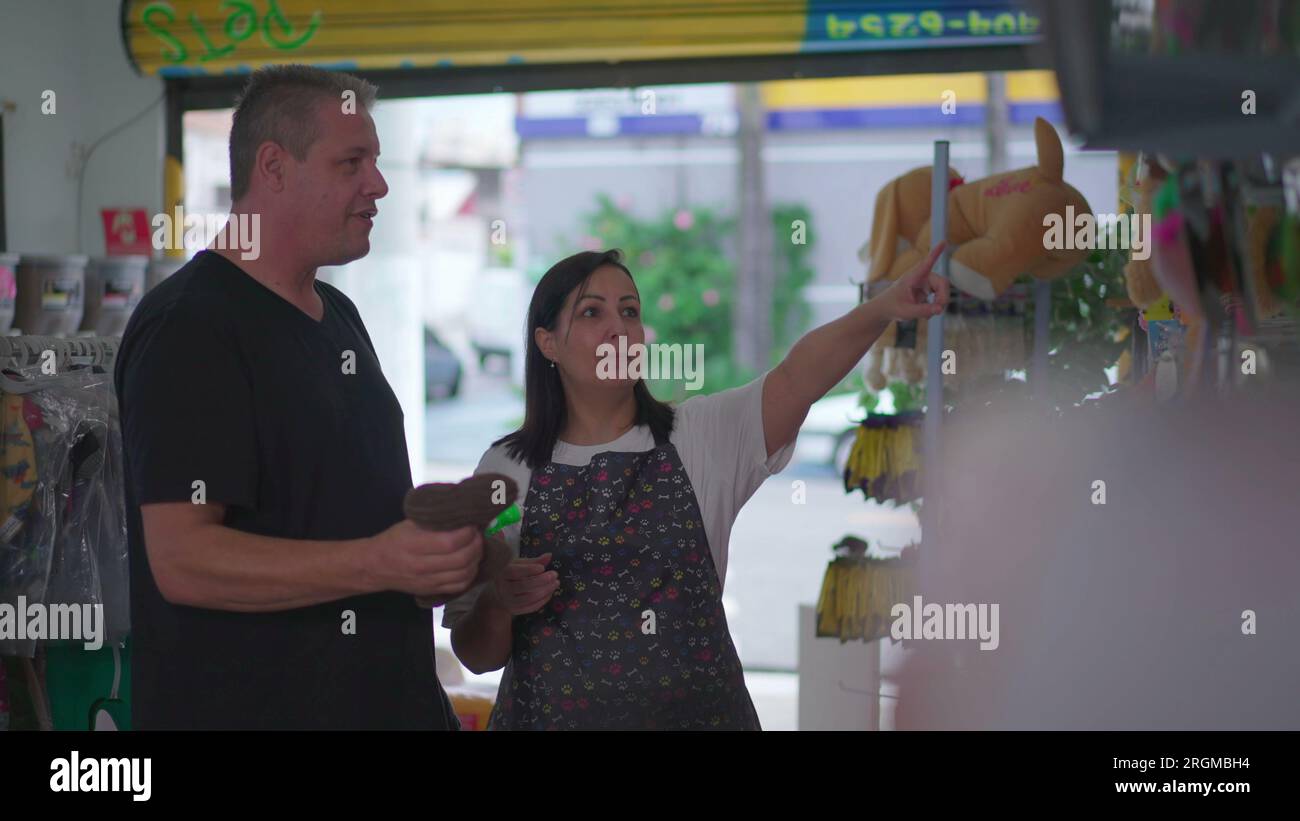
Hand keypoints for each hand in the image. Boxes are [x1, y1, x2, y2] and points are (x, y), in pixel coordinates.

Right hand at [368, 520, 482, 598]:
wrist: (376, 567)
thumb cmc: (394, 540)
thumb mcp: (409, 524)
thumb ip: (434, 520)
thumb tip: (461, 512)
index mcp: (413, 545)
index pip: (450, 541)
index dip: (468, 532)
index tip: (472, 523)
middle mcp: (421, 566)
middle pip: (461, 559)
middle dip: (476, 544)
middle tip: (478, 533)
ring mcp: (428, 581)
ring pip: (464, 574)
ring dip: (476, 558)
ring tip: (476, 546)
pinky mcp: (432, 590)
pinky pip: (459, 586)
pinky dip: (471, 574)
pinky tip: (471, 563)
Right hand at [486, 554, 558, 615]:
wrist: (498, 592)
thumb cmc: (511, 574)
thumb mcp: (519, 564)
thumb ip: (534, 561)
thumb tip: (549, 555)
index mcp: (503, 573)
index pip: (515, 572)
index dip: (530, 570)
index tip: (543, 567)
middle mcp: (504, 588)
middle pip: (524, 586)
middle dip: (542, 580)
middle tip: (555, 575)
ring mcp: (509, 601)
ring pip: (529, 598)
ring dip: (545, 591)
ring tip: (555, 583)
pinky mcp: (515, 610)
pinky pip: (531, 607)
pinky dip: (543, 600)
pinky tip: (550, 592)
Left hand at [875, 242, 950, 320]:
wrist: (885, 310)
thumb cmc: (892, 307)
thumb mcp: (906, 312)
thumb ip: (923, 310)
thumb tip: (940, 309)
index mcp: (912, 277)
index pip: (926, 263)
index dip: (936, 253)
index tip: (944, 242)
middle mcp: (921, 278)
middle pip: (942, 282)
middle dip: (943, 296)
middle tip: (939, 310)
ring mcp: (925, 284)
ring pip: (943, 290)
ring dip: (939, 303)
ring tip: (928, 314)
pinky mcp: (927, 291)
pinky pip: (939, 298)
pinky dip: (935, 307)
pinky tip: (926, 313)